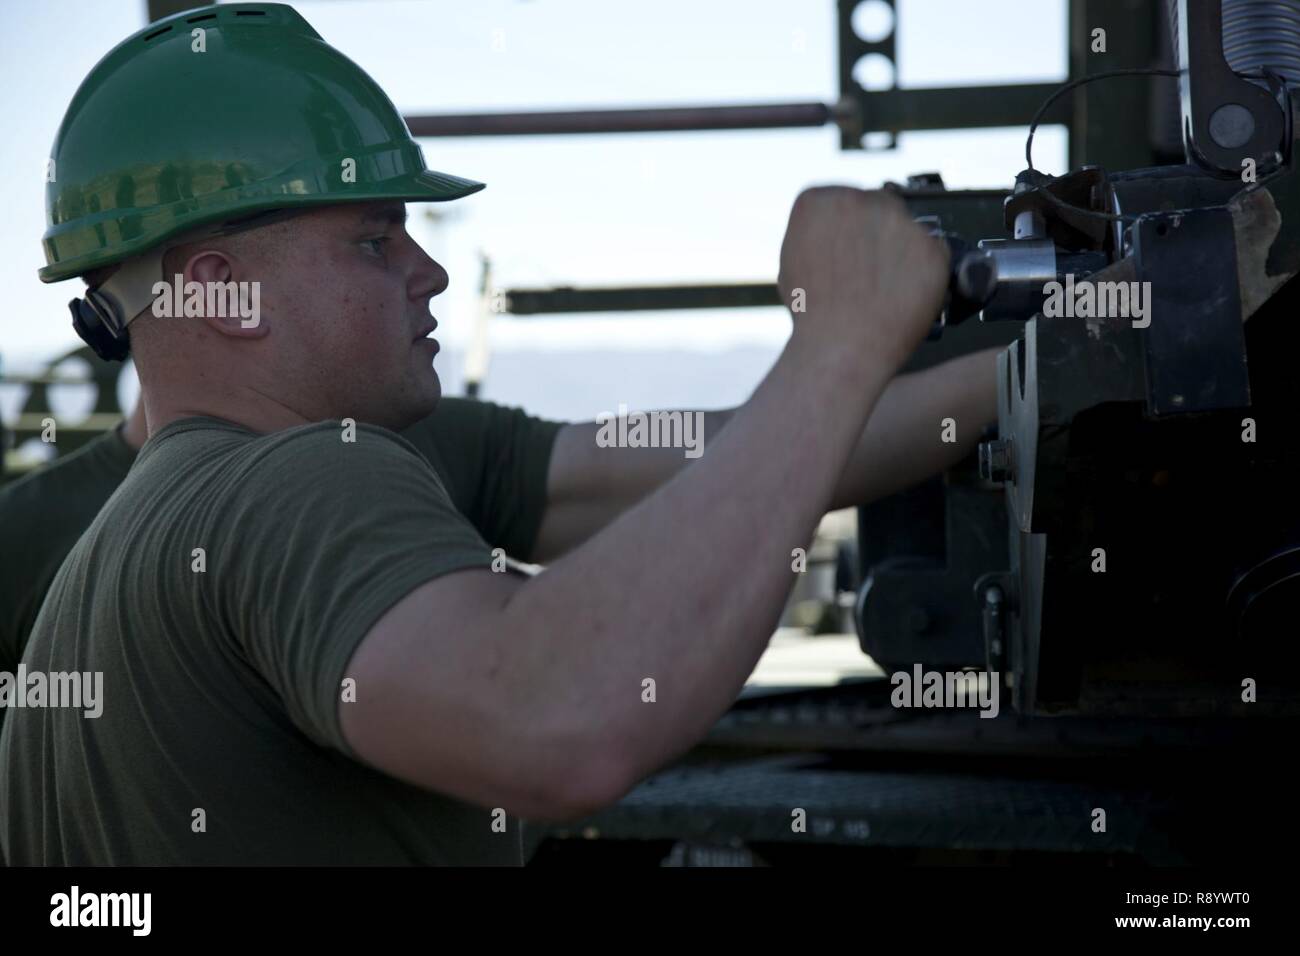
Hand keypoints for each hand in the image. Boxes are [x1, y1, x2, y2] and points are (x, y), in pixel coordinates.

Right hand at [778, 186, 949, 369]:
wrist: (839, 349)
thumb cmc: (813, 314)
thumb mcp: (792, 259)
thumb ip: (816, 232)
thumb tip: (834, 227)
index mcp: (820, 200)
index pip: (843, 199)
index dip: (849, 228)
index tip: (848, 249)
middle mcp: (860, 200)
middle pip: (879, 206)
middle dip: (877, 235)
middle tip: (870, 271)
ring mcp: (899, 222)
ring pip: (908, 229)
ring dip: (901, 252)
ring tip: (882, 289)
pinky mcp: (931, 246)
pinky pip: (934, 253)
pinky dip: (924, 273)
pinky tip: (900, 295)